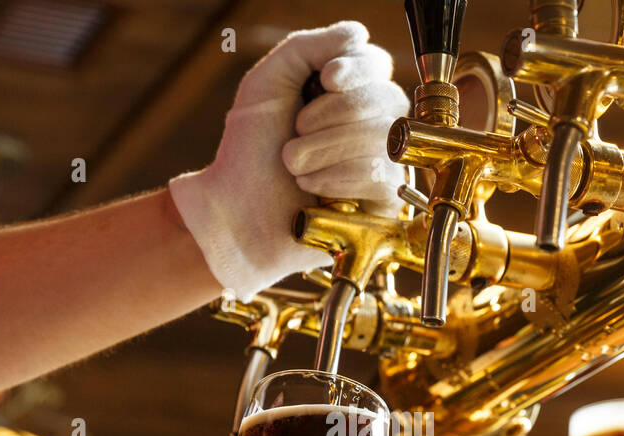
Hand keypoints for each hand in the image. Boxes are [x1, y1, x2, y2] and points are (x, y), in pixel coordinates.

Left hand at [169, 21, 408, 299]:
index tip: (325, 79)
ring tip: (293, 165)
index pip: (379, 65)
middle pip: (387, 99)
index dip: (358, 69)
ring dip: (325, 149)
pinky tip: (312, 189)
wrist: (236, 214)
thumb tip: (359, 33)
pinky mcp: (383, 206)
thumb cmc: (248, 152)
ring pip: (383, 139)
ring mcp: (382, 166)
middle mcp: (372, 127)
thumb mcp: (268, 83)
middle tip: (295, 131)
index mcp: (347, 94)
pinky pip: (382, 178)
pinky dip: (338, 179)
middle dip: (332, 114)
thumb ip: (308, 48)